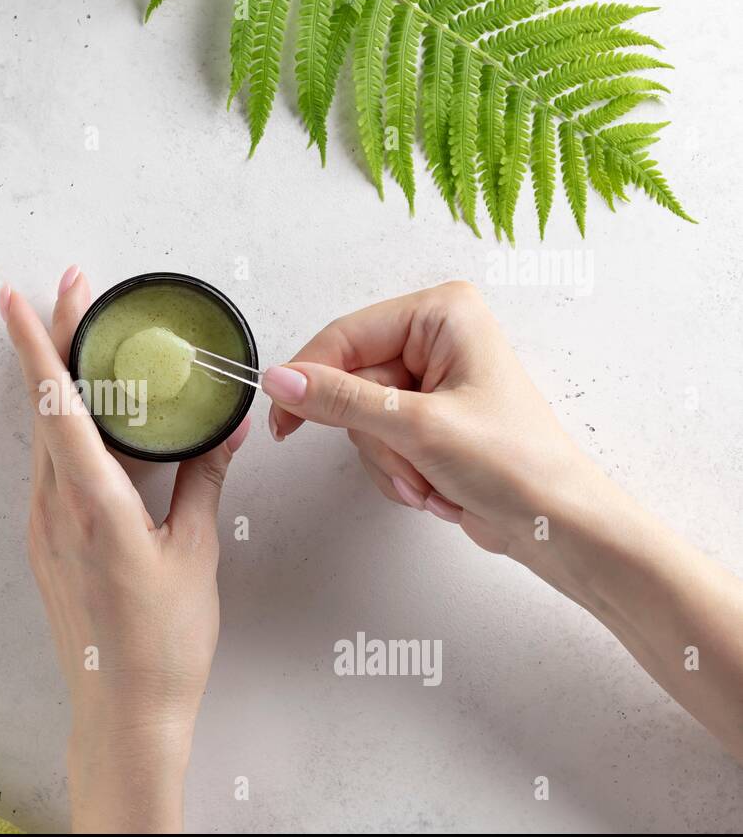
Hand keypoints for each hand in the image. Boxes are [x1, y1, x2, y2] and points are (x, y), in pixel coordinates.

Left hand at [0, 265, 250, 832]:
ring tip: (80, 335)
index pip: (59, 406)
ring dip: (59, 382)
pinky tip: (88, 413)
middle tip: (71, 286)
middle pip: (47, 406)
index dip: (39, 346)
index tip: (22, 296)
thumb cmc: (165, 643)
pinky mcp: (46, 544)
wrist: (123, 712)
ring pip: (45, 435)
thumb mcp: (195, 553)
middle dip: (56, 340)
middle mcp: (55, 509)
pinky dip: (66, 427)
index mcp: (94, 505)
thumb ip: (204, 481)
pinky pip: (50, 468)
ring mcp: (43, 527)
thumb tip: (222, 427)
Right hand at [264, 280, 598, 563]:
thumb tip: (281, 380)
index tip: (284, 417)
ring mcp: (430, 380)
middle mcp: (435, 338)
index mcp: (441, 314)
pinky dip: (397, 471)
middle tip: (407, 461)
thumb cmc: (516, 463)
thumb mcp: (416, 426)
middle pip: (350, 382)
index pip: (345, 336)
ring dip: (388, 461)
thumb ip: (340, 400)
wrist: (555, 522)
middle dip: (375, 437)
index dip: (309, 378)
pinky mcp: (426, 417)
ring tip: (429, 479)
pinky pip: (377, 440)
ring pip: (360, 418)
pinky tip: (432, 486)